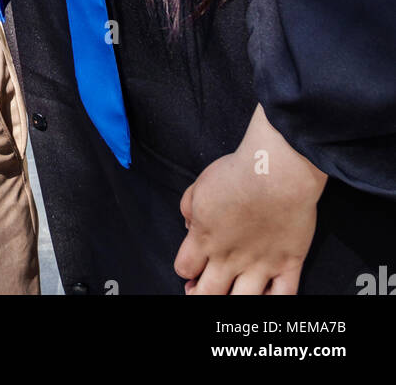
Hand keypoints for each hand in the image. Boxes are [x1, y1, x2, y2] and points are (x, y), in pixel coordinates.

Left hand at [174, 104, 327, 294]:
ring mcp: (261, 264)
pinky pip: (282, 297)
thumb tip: (189, 224)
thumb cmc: (238, 171)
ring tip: (230, 295)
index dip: (186, 268)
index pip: (184, 267)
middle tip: (201, 289)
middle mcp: (230, 258)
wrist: (278, 170)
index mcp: (205, 237)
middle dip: (199, 294)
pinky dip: (273, 301)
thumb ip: (188, 206)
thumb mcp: (201, 182)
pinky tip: (266, 293)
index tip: (192, 264)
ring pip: (241, 302)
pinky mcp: (288, 263)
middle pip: (208, 293)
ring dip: (231, 302)